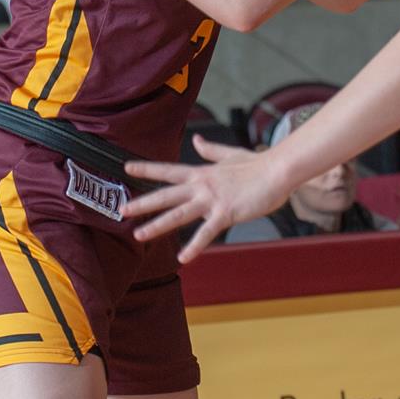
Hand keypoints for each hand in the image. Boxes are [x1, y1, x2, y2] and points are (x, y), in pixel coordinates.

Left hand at [123, 136, 290, 262]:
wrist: (277, 171)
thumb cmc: (257, 164)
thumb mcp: (230, 155)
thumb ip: (211, 150)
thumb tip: (197, 140)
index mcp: (201, 173)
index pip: (168, 171)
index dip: (147, 170)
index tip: (126, 168)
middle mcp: (201, 185)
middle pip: (165, 195)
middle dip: (142, 203)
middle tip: (121, 210)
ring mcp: (211, 199)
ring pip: (178, 214)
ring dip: (156, 225)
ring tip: (139, 235)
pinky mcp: (225, 213)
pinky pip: (205, 233)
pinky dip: (194, 247)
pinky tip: (183, 258)